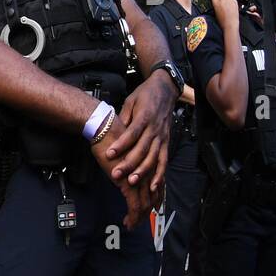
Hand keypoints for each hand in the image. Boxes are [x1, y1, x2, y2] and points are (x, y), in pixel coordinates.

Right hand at [90, 114, 152, 228]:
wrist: (105, 129)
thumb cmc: (112, 135)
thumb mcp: (125, 146)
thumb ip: (129, 155)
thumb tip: (125, 161)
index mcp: (149, 161)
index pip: (158, 184)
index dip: (157, 198)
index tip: (153, 207)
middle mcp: (148, 171)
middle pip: (153, 197)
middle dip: (148, 211)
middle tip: (140, 221)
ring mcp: (140, 178)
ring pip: (145, 204)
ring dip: (138, 217)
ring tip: (131, 224)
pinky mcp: (129, 183)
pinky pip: (134, 204)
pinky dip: (132, 216)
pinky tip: (127, 221)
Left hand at [108, 73, 175, 193]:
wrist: (165, 89)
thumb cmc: (145, 95)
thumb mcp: (130, 101)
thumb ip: (123, 117)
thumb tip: (113, 130)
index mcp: (145, 117)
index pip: (132, 133)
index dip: (121, 145)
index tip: (109, 154)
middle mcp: (155, 129)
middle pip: (142, 149)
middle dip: (129, 163)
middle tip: (116, 174)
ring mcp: (162, 137)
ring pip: (153, 157)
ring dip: (143, 171)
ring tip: (131, 181)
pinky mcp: (167, 143)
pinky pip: (164, 160)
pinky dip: (160, 174)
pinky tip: (153, 186)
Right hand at [211, 0, 240, 32]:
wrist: (230, 24)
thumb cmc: (223, 21)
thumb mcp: (216, 13)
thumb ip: (216, 5)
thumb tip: (218, 2)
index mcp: (216, 3)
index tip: (216, 0)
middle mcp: (222, 0)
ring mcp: (229, 1)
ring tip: (228, 3)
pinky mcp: (235, 2)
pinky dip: (233, 1)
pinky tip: (232, 6)